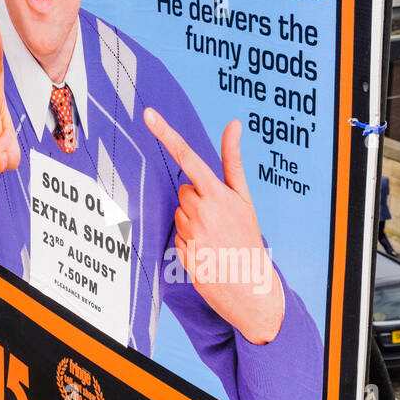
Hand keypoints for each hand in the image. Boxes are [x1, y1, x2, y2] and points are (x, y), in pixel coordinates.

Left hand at [143, 107, 283, 343]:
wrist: (251, 285)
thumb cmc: (247, 236)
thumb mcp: (244, 197)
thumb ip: (233, 159)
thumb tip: (233, 122)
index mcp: (219, 194)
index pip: (188, 157)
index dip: (166, 133)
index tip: (148, 114)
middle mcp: (202, 210)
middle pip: (183, 190)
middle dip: (196, 199)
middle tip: (218, 218)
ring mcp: (191, 232)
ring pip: (179, 212)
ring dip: (192, 221)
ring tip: (214, 236)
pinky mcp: (182, 252)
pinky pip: (176, 235)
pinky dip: (188, 240)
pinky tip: (206, 250)